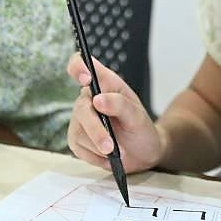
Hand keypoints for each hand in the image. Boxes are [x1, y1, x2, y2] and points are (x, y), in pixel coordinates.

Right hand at [66, 54, 163, 172]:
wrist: (144, 153)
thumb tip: (98, 100)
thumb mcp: (138, 117)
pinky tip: (108, 157)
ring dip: (98, 146)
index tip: (87, 79)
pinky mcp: (77, 139)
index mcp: (105, 84)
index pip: (81, 64)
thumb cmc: (141, 129)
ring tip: (118, 153)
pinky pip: (78, 149)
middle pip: (81, 108)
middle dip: (96, 130)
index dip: (79, 67)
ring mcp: (80, 120)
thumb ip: (121, 105)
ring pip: (79, 132)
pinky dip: (95, 156)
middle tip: (111, 147)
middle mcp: (88, 99)